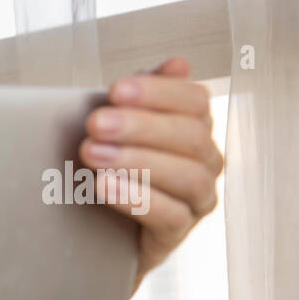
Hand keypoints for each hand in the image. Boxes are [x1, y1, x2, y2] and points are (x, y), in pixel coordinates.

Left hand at [77, 57, 224, 294]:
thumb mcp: (117, 129)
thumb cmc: (109, 168)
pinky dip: (137, 199)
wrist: (93, 232)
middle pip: (189, 137)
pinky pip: (170, 216)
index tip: (116, 89)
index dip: (158, 92)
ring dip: (137, 162)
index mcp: (196, 128)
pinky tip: (105, 186)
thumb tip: (177, 63)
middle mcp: (206, 162)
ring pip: (186, 177)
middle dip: (140, 127)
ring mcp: (197, 200)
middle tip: (96, 123)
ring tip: (93, 154)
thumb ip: (140, 98)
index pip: (195, 101)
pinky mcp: (177, 235)